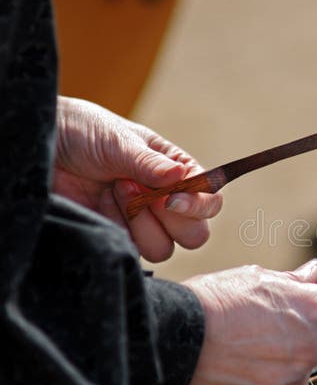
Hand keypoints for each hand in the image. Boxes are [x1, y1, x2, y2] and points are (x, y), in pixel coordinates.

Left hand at [54, 96, 222, 260]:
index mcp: (178, 172)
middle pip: (195, 234)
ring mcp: (143, 223)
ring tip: (114, 190)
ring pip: (164, 249)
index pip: (210, 200)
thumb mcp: (118, 140)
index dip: (198, 205)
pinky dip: (117, 227)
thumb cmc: (83, 132)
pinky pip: (132, 252)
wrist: (38, 147)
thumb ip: (150, 163)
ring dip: (139, 223)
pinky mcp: (119, 238)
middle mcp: (167, 201)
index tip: (171, 198)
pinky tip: (100, 203)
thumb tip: (183, 176)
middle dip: (171, 220)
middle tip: (139, 192)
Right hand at [180, 260, 316, 384]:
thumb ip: (294, 281)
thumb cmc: (212, 305)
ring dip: (279, 361)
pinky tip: (236, 371)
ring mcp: (295, 379)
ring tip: (241, 349)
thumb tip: (315, 274)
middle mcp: (313, 346)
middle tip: (259, 327)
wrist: (175, 342)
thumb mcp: (256, 277)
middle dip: (298, 333)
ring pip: (297, 368)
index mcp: (314, 310)